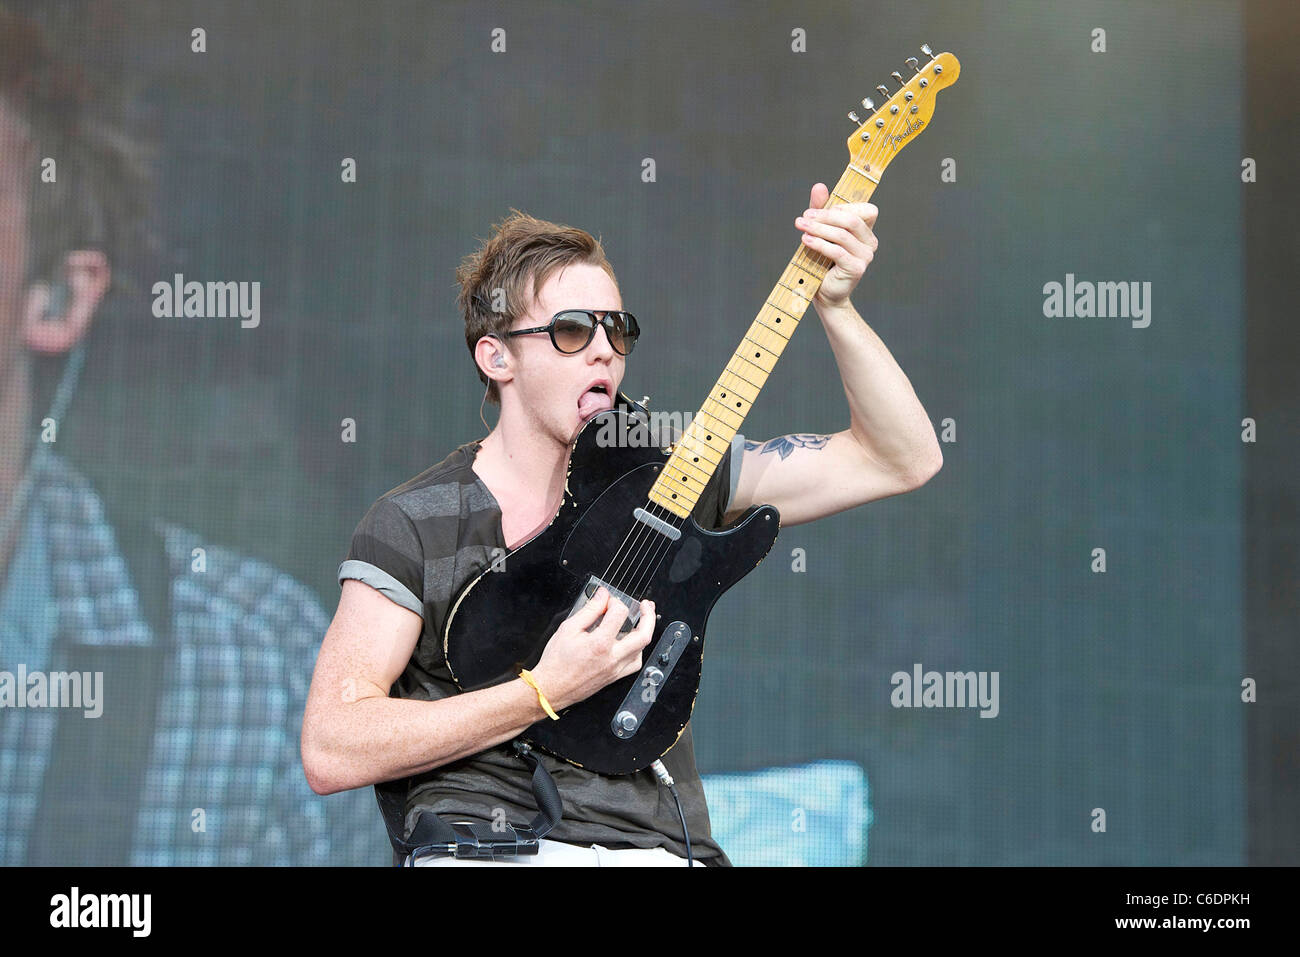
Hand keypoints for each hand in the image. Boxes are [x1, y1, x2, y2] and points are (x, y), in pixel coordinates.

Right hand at [530, 587, 655, 712]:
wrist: (551, 688)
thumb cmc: (556, 662)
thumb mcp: (568, 629)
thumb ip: (589, 610)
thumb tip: (602, 596)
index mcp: (600, 644)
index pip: (619, 614)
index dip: (614, 601)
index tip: (607, 599)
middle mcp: (612, 658)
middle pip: (643, 635)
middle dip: (648, 616)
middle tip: (646, 605)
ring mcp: (615, 670)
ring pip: (642, 650)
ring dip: (643, 633)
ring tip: (639, 622)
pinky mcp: (614, 677)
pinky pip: (634, 663)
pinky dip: (636, 650)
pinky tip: (630, 642)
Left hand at [794, 183, 877, 308]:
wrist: (823, 294)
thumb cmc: (821, 261)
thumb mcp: (820, 231)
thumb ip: (821, 209)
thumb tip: (819, 186)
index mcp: (866, 231)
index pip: (865, 209)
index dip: (843, 206)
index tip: (817, 210)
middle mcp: (870, 243)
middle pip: (851, 220)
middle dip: (826, 215)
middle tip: (804, 216)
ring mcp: (866, 256)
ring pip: (843, 234)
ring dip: (819, 228)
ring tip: (800, 226)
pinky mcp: (856, 268)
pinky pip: (837, 251)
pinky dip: (819, 243)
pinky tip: (805, 240)